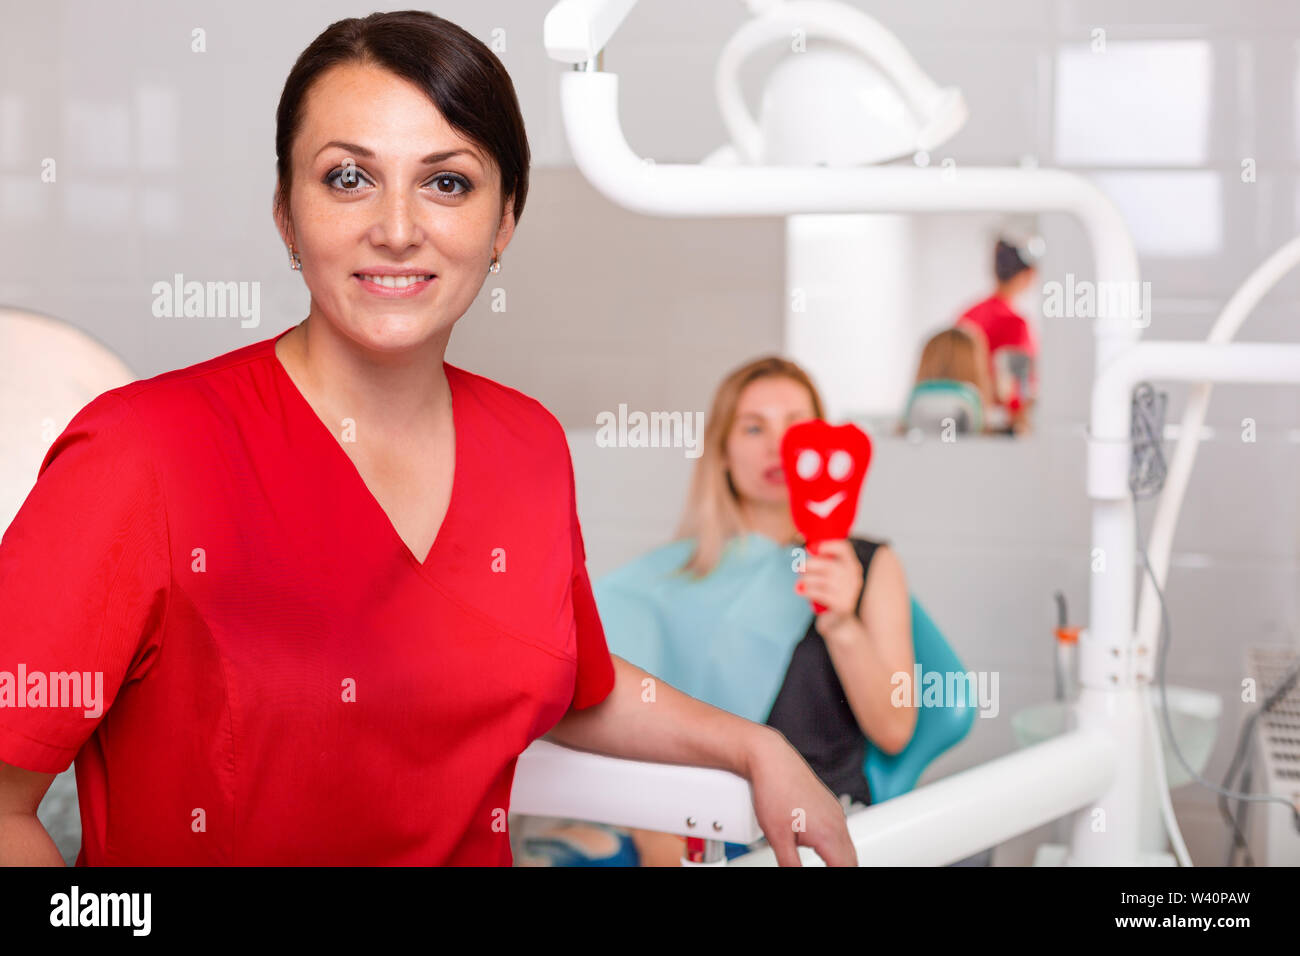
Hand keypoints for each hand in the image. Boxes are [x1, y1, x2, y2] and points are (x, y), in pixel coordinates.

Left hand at [744, 727, 857, 865]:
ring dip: (840, 860)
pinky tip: (821, 847)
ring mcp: (835, 811)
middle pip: (851, 860)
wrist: (772, 759)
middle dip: (842, 869)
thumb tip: (792, 874)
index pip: (844, 868)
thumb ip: (789, 864)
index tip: (826, 874)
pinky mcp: (830, 805)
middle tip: (825, 870)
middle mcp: (837, 822)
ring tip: (825, 865)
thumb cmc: (773, 790)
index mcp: (828, 833)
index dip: (838, 875)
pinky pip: (841, 831)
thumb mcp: (776, 837)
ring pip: (848, 846)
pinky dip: (837, 845)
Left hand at [795, 538, 863, 638]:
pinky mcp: (842, 606)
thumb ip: (822, 562)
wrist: (840, 623)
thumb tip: (806, 549)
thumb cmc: (831, 595)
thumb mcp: (830, 576)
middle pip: (829, 565)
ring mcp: (850, 593)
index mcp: (852, 566)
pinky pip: (819, 594)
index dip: (828, 545)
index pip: (844, 549)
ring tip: (800, 582)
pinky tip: (800, 590)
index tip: (813, 549)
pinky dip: (807, 591)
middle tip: (798, 567)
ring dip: (806, 580)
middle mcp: (854, 578)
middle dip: (810, 565)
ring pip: (822, 580)